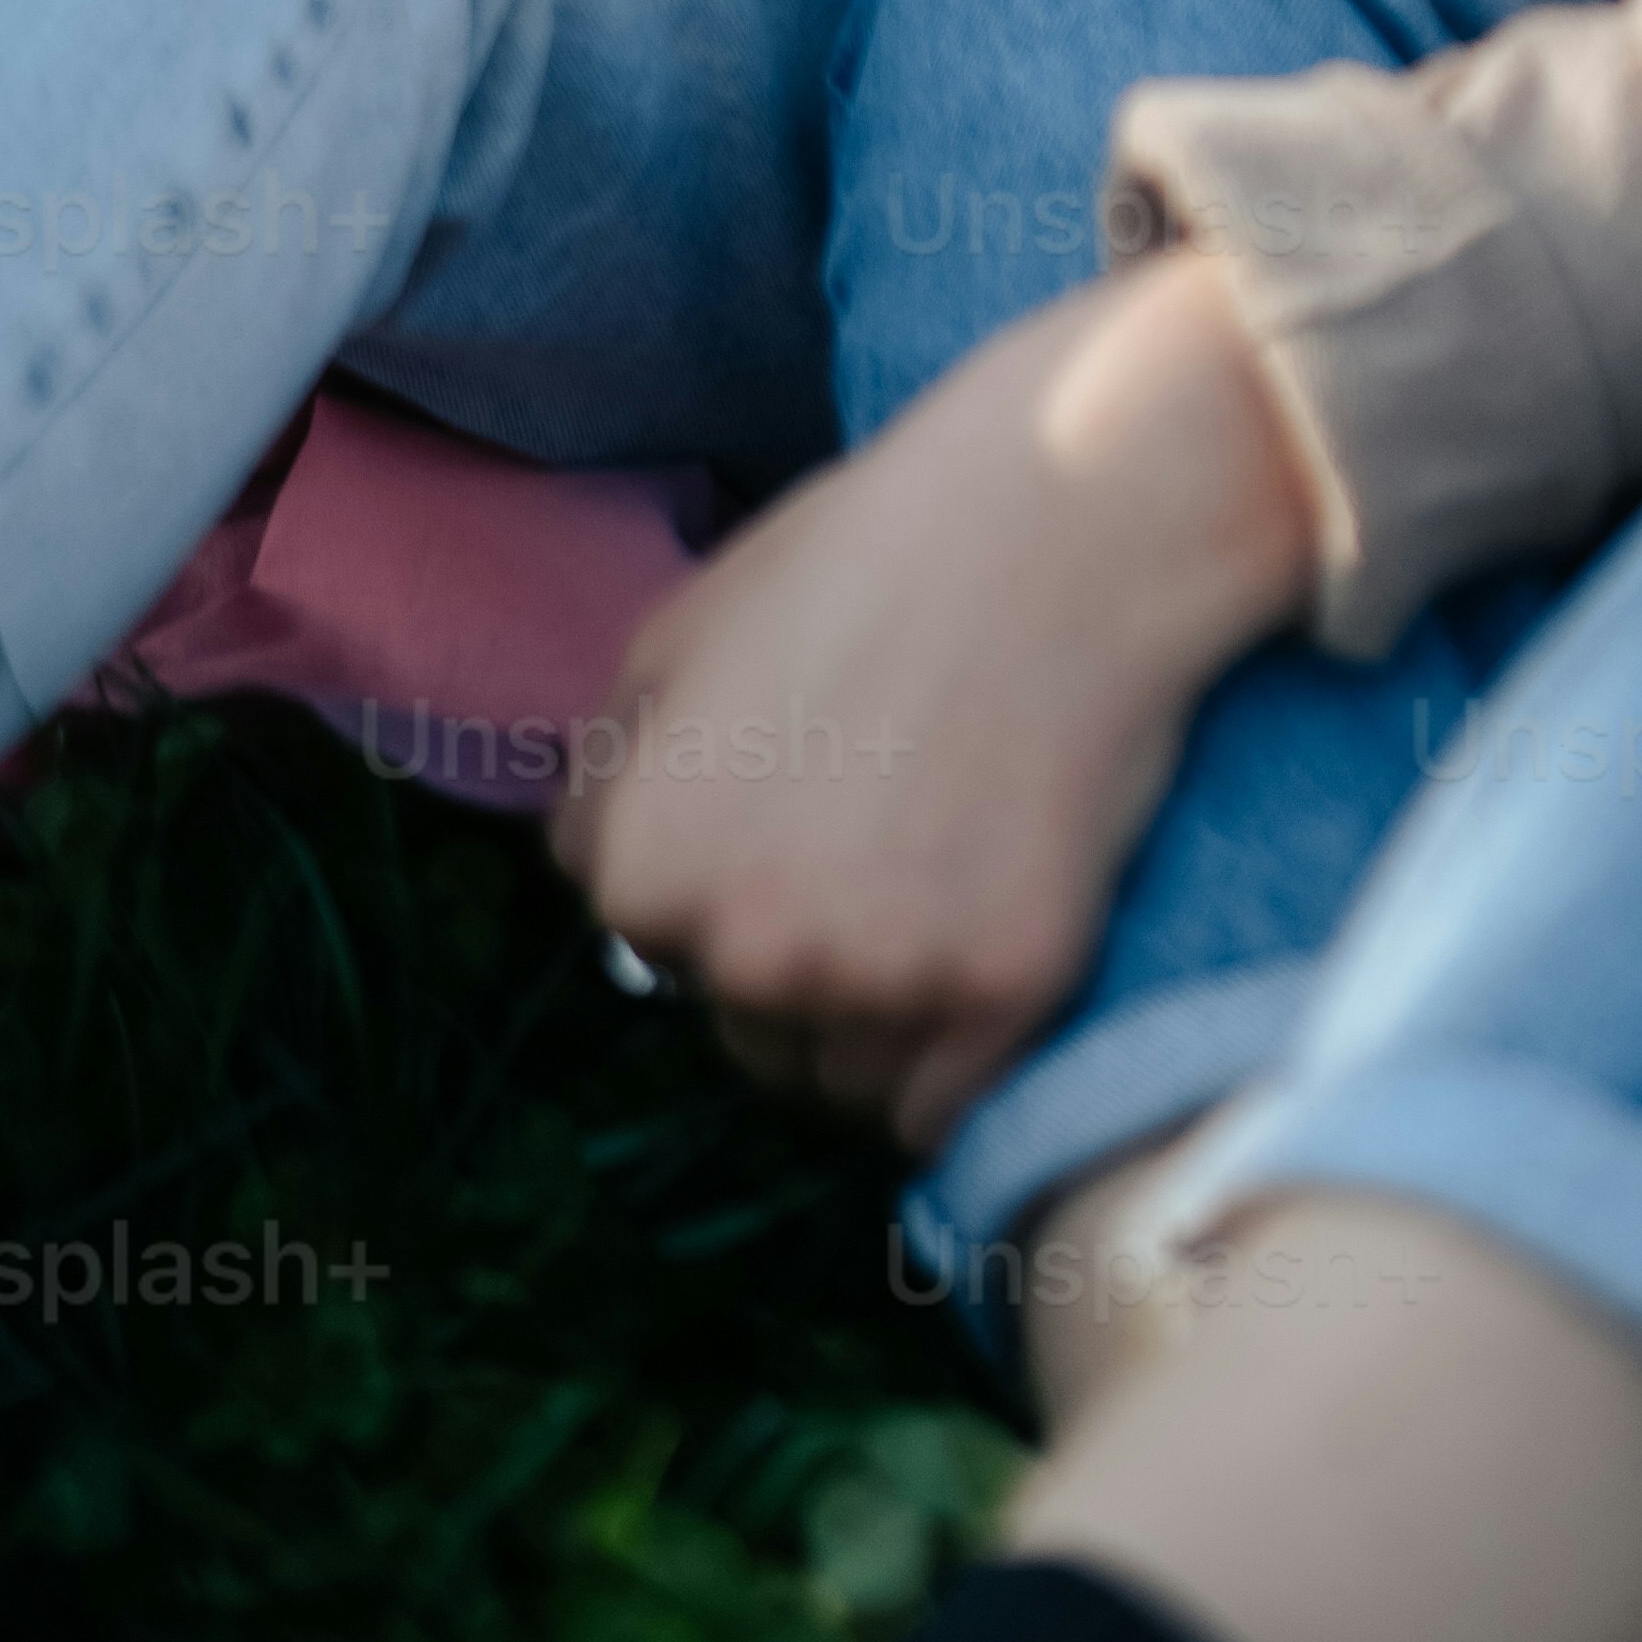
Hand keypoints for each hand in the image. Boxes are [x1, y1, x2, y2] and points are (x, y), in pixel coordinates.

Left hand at [552, 255, 1325, 1159]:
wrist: (1051, 527)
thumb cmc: (859, 564)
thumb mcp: (674, 639)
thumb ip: (606, 783)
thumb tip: (591, 881)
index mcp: (643, 871)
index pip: (660, 957)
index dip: (734, 888)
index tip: (803, 815)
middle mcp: (743, 950)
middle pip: (750, 1035)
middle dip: (802, 968)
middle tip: (883, 844)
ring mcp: (873, 982)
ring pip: (843, 1088)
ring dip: (879, 1028)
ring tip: (939, 884)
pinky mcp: (998, 998)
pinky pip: (939, 1114)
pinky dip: (957, 1065)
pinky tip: (985, 940)